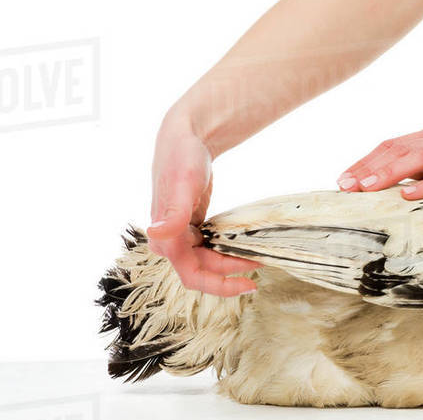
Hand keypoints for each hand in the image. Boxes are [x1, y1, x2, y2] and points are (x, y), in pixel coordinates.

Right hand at [146, 114, 260, 295]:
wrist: (184, 139)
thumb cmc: (181, 158)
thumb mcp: (182, 185)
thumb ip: (172, 214)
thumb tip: (156, 235)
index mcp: (166, 239)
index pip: (193, 276)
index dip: (220, 285)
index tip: (250, 284)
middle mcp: (171, 242)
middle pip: (204, 270)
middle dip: (232, 271)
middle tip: (263, 262)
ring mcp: (181, 235)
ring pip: (208, 260)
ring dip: (230, 262)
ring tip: (258, 255)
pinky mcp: (192, 227)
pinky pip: (210, 247)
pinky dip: (227, 249)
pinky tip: (244, 245)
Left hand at [336, 111, 422, 199]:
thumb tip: (406, 181)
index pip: (392, 145)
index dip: (365, 161)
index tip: (342, 178)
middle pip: (396, 150)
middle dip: (367, 168)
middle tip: (341, 187)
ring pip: (417, 160)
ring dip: (388, 173)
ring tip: (365, 188)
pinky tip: (409, 195)